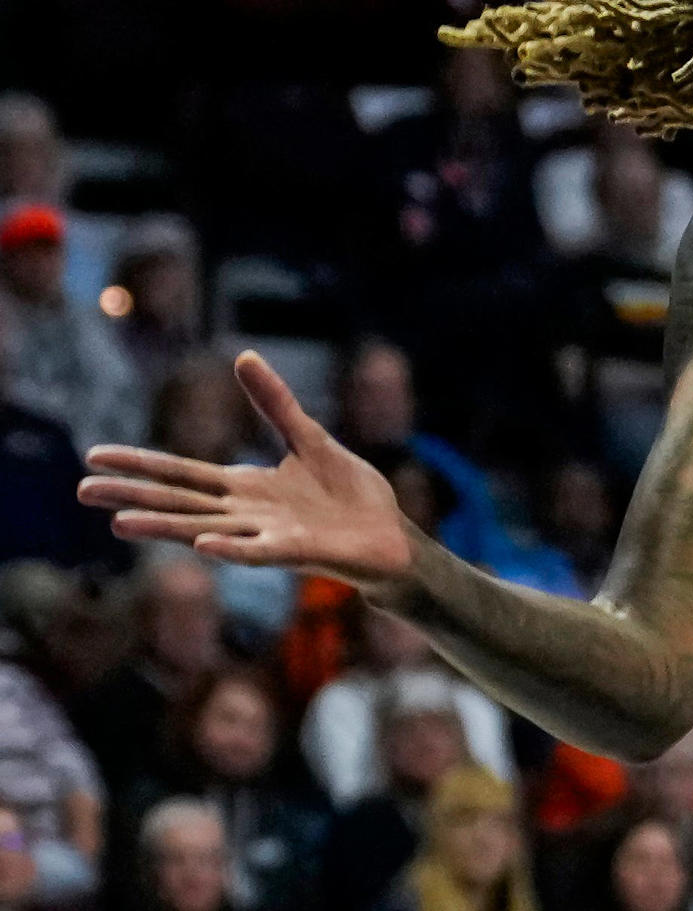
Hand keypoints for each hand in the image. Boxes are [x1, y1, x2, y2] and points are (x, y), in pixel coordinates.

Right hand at [80, 351, 412, 585]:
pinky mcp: (298, 552)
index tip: (94, 456)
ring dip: (165, 527)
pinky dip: (233, 549)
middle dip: (132, 496)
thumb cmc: (351, 497)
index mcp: (244, 488)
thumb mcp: (309, 439)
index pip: (180, 474)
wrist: (392, 538)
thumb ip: (275, 404)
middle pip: (179, 503)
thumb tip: (243, 357)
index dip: (139, 464)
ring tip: (120, 523)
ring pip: (205, 531)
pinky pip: (258, 552)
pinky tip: (203, 547)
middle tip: (83, 490)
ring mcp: (268, 535)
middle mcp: (246, 515)